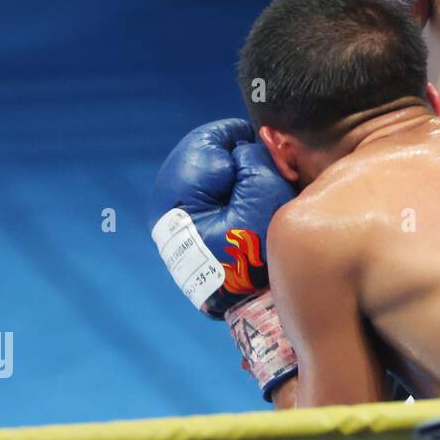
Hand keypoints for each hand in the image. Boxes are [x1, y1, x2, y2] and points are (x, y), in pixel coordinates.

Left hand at [150, 118, 295, 317]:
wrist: (242, 304)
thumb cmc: (252, 248)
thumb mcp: (263, 192)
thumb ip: (256, 156)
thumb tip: (247, 149)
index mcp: (179, 184)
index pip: (217, 136)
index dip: (250, 143)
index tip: (273, 162)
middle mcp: (166, 196)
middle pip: (213, 155)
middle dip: (243, 164)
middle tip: (269, 185)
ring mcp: (173, 214)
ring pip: (212, 176)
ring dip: (238, 183)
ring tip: (257, 205)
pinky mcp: (183, 228)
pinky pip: (209, 197)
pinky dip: (230, 200)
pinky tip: (244, 218)